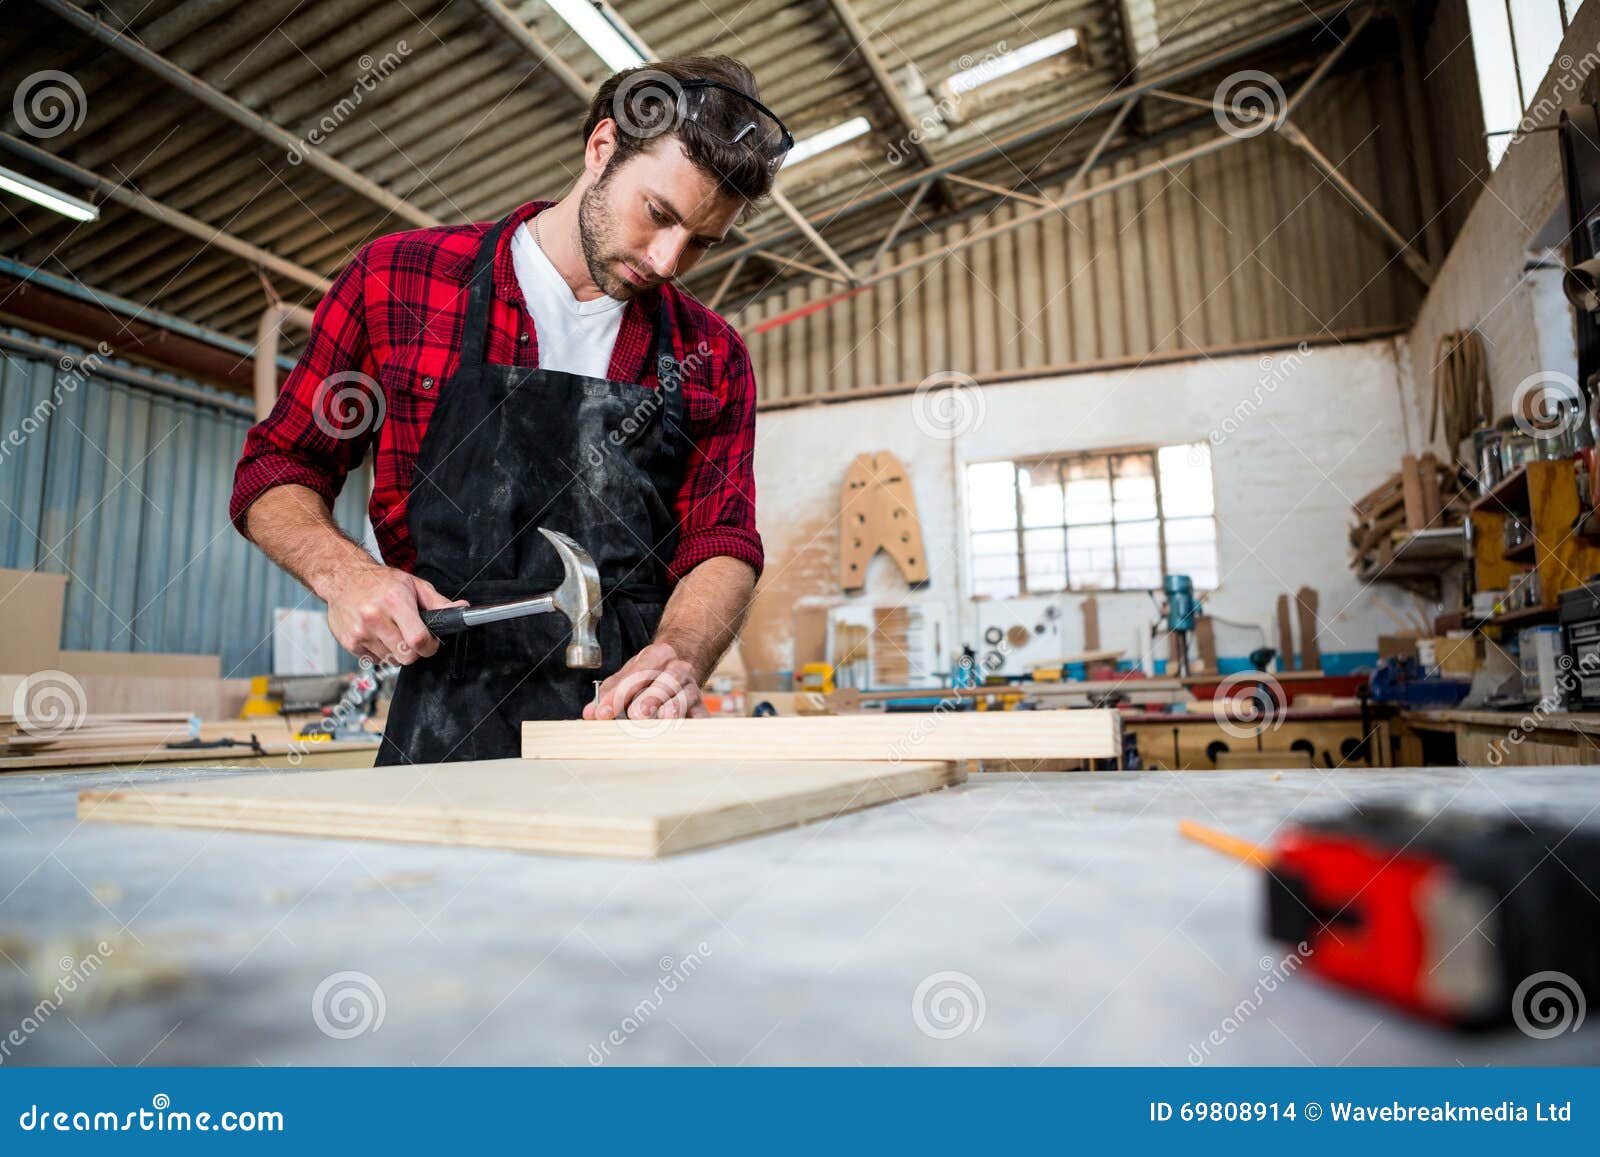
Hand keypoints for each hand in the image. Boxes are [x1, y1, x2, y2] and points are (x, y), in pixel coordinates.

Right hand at [323, 563, 466, 665]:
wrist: (343, 577)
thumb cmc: (380, 581)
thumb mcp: (413, 585)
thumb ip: (439, 602)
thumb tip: (462, 610)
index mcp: (394, 602)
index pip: (418, 639)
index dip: (430, 647)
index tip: (431, 643)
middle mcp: (375, 618)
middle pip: (406, 656)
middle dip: (414, 652)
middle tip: (412, 638)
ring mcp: (360, 632)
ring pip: (391, 660)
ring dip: (396, 651)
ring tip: (392, 631)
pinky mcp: (350, 642)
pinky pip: (375, 659)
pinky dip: (380, 651)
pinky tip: (377, 634)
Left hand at [583, 641, 709, 720]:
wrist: (683, 662)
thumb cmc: (653, 672)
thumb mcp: (630, 674)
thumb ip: (610, 692)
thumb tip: (591, 713)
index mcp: (659, 655)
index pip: (637, 673)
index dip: (619, 693)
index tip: (603, 712)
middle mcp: (678, 668)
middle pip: (666, 681)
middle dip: (651, 697)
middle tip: (636, 714)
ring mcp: (691, 687)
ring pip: (686, 695)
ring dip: (675, 707)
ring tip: (664, 718)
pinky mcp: (700, 705)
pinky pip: (701, 714)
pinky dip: (696, 723)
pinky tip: (685, 731)